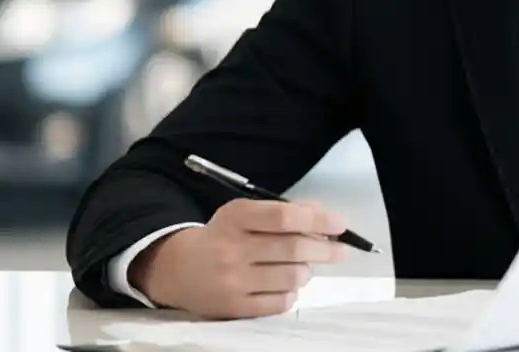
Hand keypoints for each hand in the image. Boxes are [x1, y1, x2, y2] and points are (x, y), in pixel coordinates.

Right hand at [128, 199, 349, 318]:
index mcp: (236, 217)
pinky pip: (281, 302)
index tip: (340, 225)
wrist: (178, 269)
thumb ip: (286, 212)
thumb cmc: (224, 236)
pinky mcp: (233, 307)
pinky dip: (291, 293)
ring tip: (301, 268)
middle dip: (325, 249)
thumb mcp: (246, 215)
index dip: (318, 220)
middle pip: (294, 249)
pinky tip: (285, 286)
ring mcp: (232, 280)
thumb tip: (326, 219)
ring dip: (306, 271)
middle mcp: (232, 247)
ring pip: (292, 277)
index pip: (285, 217)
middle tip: (340, 252)